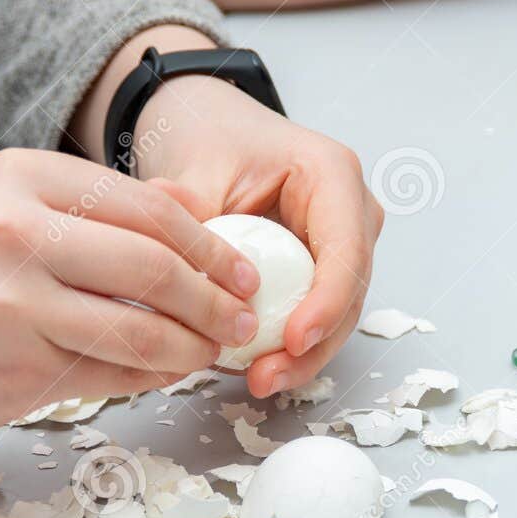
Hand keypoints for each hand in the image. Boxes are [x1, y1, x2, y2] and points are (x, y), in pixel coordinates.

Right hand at [0, 148, 262, 455]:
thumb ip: (87, 219)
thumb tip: (189, 213)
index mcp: (18, 176)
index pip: (147, 204)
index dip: (209, 242)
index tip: (241, 269)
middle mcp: (15, 223)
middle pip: (156, 258)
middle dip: (215, 294)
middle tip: (243, 316)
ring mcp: (11, 291)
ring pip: (141, 323)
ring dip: (191, 345)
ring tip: (211, 352)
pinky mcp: (11, 356)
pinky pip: (110, 371)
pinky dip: (150, 377)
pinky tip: (164, 376)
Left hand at [130, 75, 382, 397]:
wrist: (214, 135)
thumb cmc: (216, 139)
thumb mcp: (198, 165)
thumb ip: (187, 202)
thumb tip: (165, 219)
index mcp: (332, 174)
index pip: (346, 248)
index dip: (327, 301)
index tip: (294, 340)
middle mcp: (350, 211)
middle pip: (349, 291)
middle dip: (313, 344)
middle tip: (266, 377)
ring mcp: (341, 244)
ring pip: (337, 314)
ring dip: (302, 356)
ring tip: (259, 382)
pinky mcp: (322, 270)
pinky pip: (314, 315)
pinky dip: (289, 346)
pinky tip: (256, 370)